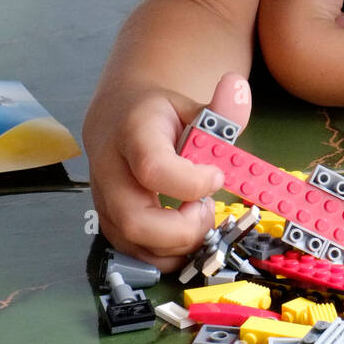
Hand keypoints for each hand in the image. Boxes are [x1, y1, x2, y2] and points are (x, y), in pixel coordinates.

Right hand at [83, 70, 250, 271]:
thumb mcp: (188, 105)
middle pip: (136, 220)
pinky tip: (186, 231)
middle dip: (184, 228)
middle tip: (206, 209)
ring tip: (197, 216)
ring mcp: (105, 203)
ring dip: (180, 243)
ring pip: (136, 245)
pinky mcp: (110, 225)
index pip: (154, 168)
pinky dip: (170, 254)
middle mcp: (110, 172)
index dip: (192, 182)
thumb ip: (219, 110)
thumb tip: (238, 88)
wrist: (117, 120)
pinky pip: (138, 255)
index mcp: (133, 134)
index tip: (216, 177)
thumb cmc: (158, 116)